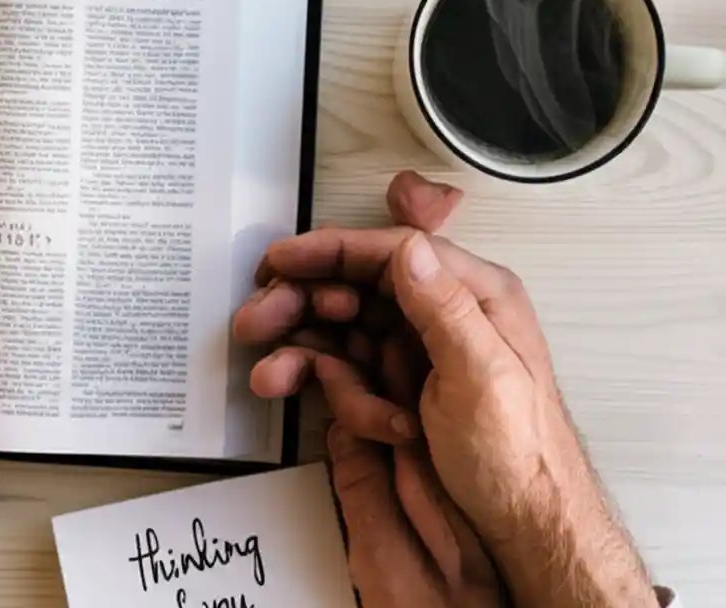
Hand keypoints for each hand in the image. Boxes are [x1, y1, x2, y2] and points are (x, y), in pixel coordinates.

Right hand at [234, 172, 658, 607]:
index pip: (394, 253)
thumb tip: (408, 248)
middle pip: (356, 286)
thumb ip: (445, 309)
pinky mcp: (395, 386)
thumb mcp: (483, 379)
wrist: (521, 529)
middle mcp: (441, 316)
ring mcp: (415, 352)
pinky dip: (324, 387)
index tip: (282, 261)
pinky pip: (344, 371)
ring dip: (301, 350)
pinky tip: (332, 413)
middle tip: (256, 320)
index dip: (332, 251)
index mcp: (474, 298)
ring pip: (340, 329)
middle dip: (302, 302)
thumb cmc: (520, 457)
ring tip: (270, 377)